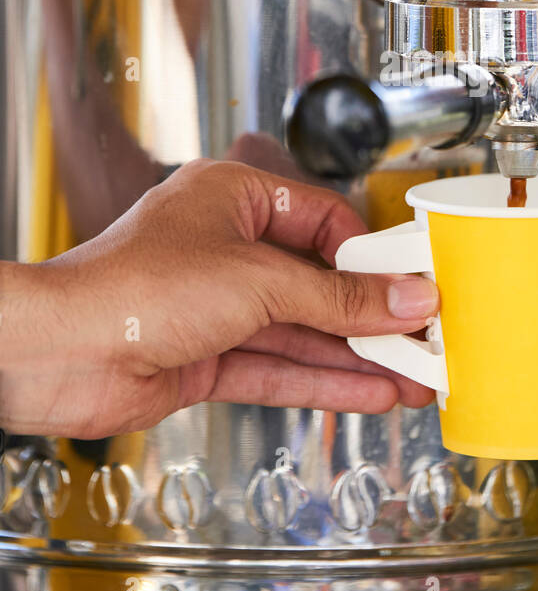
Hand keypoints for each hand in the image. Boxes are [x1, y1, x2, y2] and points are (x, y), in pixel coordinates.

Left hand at [0, 160, 436, 437]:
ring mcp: (216, 306)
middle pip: (318, 282)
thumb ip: (339, 299)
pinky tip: (370, 393)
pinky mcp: (205, 357)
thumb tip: (405, 297)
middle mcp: (226, 247)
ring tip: (415, 376)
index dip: (374, 257)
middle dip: (372, 316)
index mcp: (234, 198)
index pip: (325, 221)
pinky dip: (324, 381)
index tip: (418, 285)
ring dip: (357, 357)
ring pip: (303, 331)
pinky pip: (278, 367)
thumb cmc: (132, 288)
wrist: (58, 353)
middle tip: (426, 338)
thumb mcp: (259, 282)